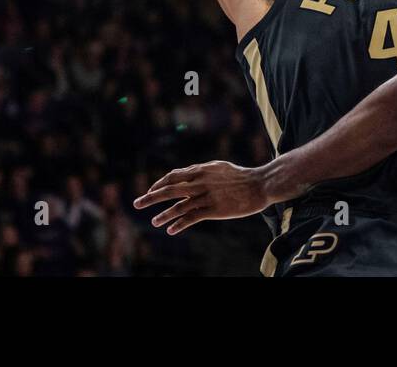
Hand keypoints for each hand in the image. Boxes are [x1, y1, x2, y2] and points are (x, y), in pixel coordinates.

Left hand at [133, 160, 268, 234]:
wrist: (259, 185)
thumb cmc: (240, 176)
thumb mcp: (219, 167)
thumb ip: (201, 171)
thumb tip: (185, 175)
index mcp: (201, 170)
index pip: (173, 176)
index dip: (160, 184)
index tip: (151, 190)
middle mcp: (201, 182)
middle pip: (170, 190)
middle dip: (151, 197)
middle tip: (137, 203)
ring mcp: (206, 196)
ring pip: (179, 206)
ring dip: (164, 215)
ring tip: (153, 222)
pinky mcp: (214, 210)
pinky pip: (192, 218)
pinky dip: (179, 224)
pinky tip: (171, 229)